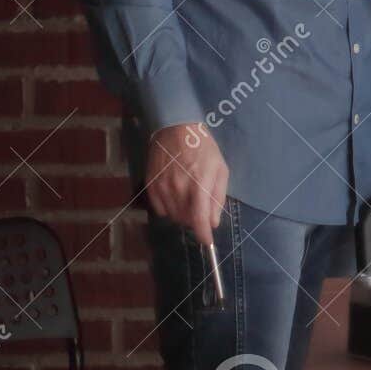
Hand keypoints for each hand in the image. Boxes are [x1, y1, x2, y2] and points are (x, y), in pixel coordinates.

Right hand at [145, 122, 228, 246]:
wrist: (176, 128)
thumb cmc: (203, 147)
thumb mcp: (219, 169)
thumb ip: (217, 197)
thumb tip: (214, 222)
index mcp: (199, 184)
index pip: (200, 219)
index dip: (203, 234)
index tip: (207, 242)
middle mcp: (179, 188)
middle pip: (186, 220)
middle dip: (196, 219)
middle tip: (200, 206)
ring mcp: (162, 187)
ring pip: (173, 215)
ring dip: (182, 214)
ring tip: (188, 197)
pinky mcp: (151, 185)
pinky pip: (159, 209)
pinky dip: (168, 208)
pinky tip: (175, 194)